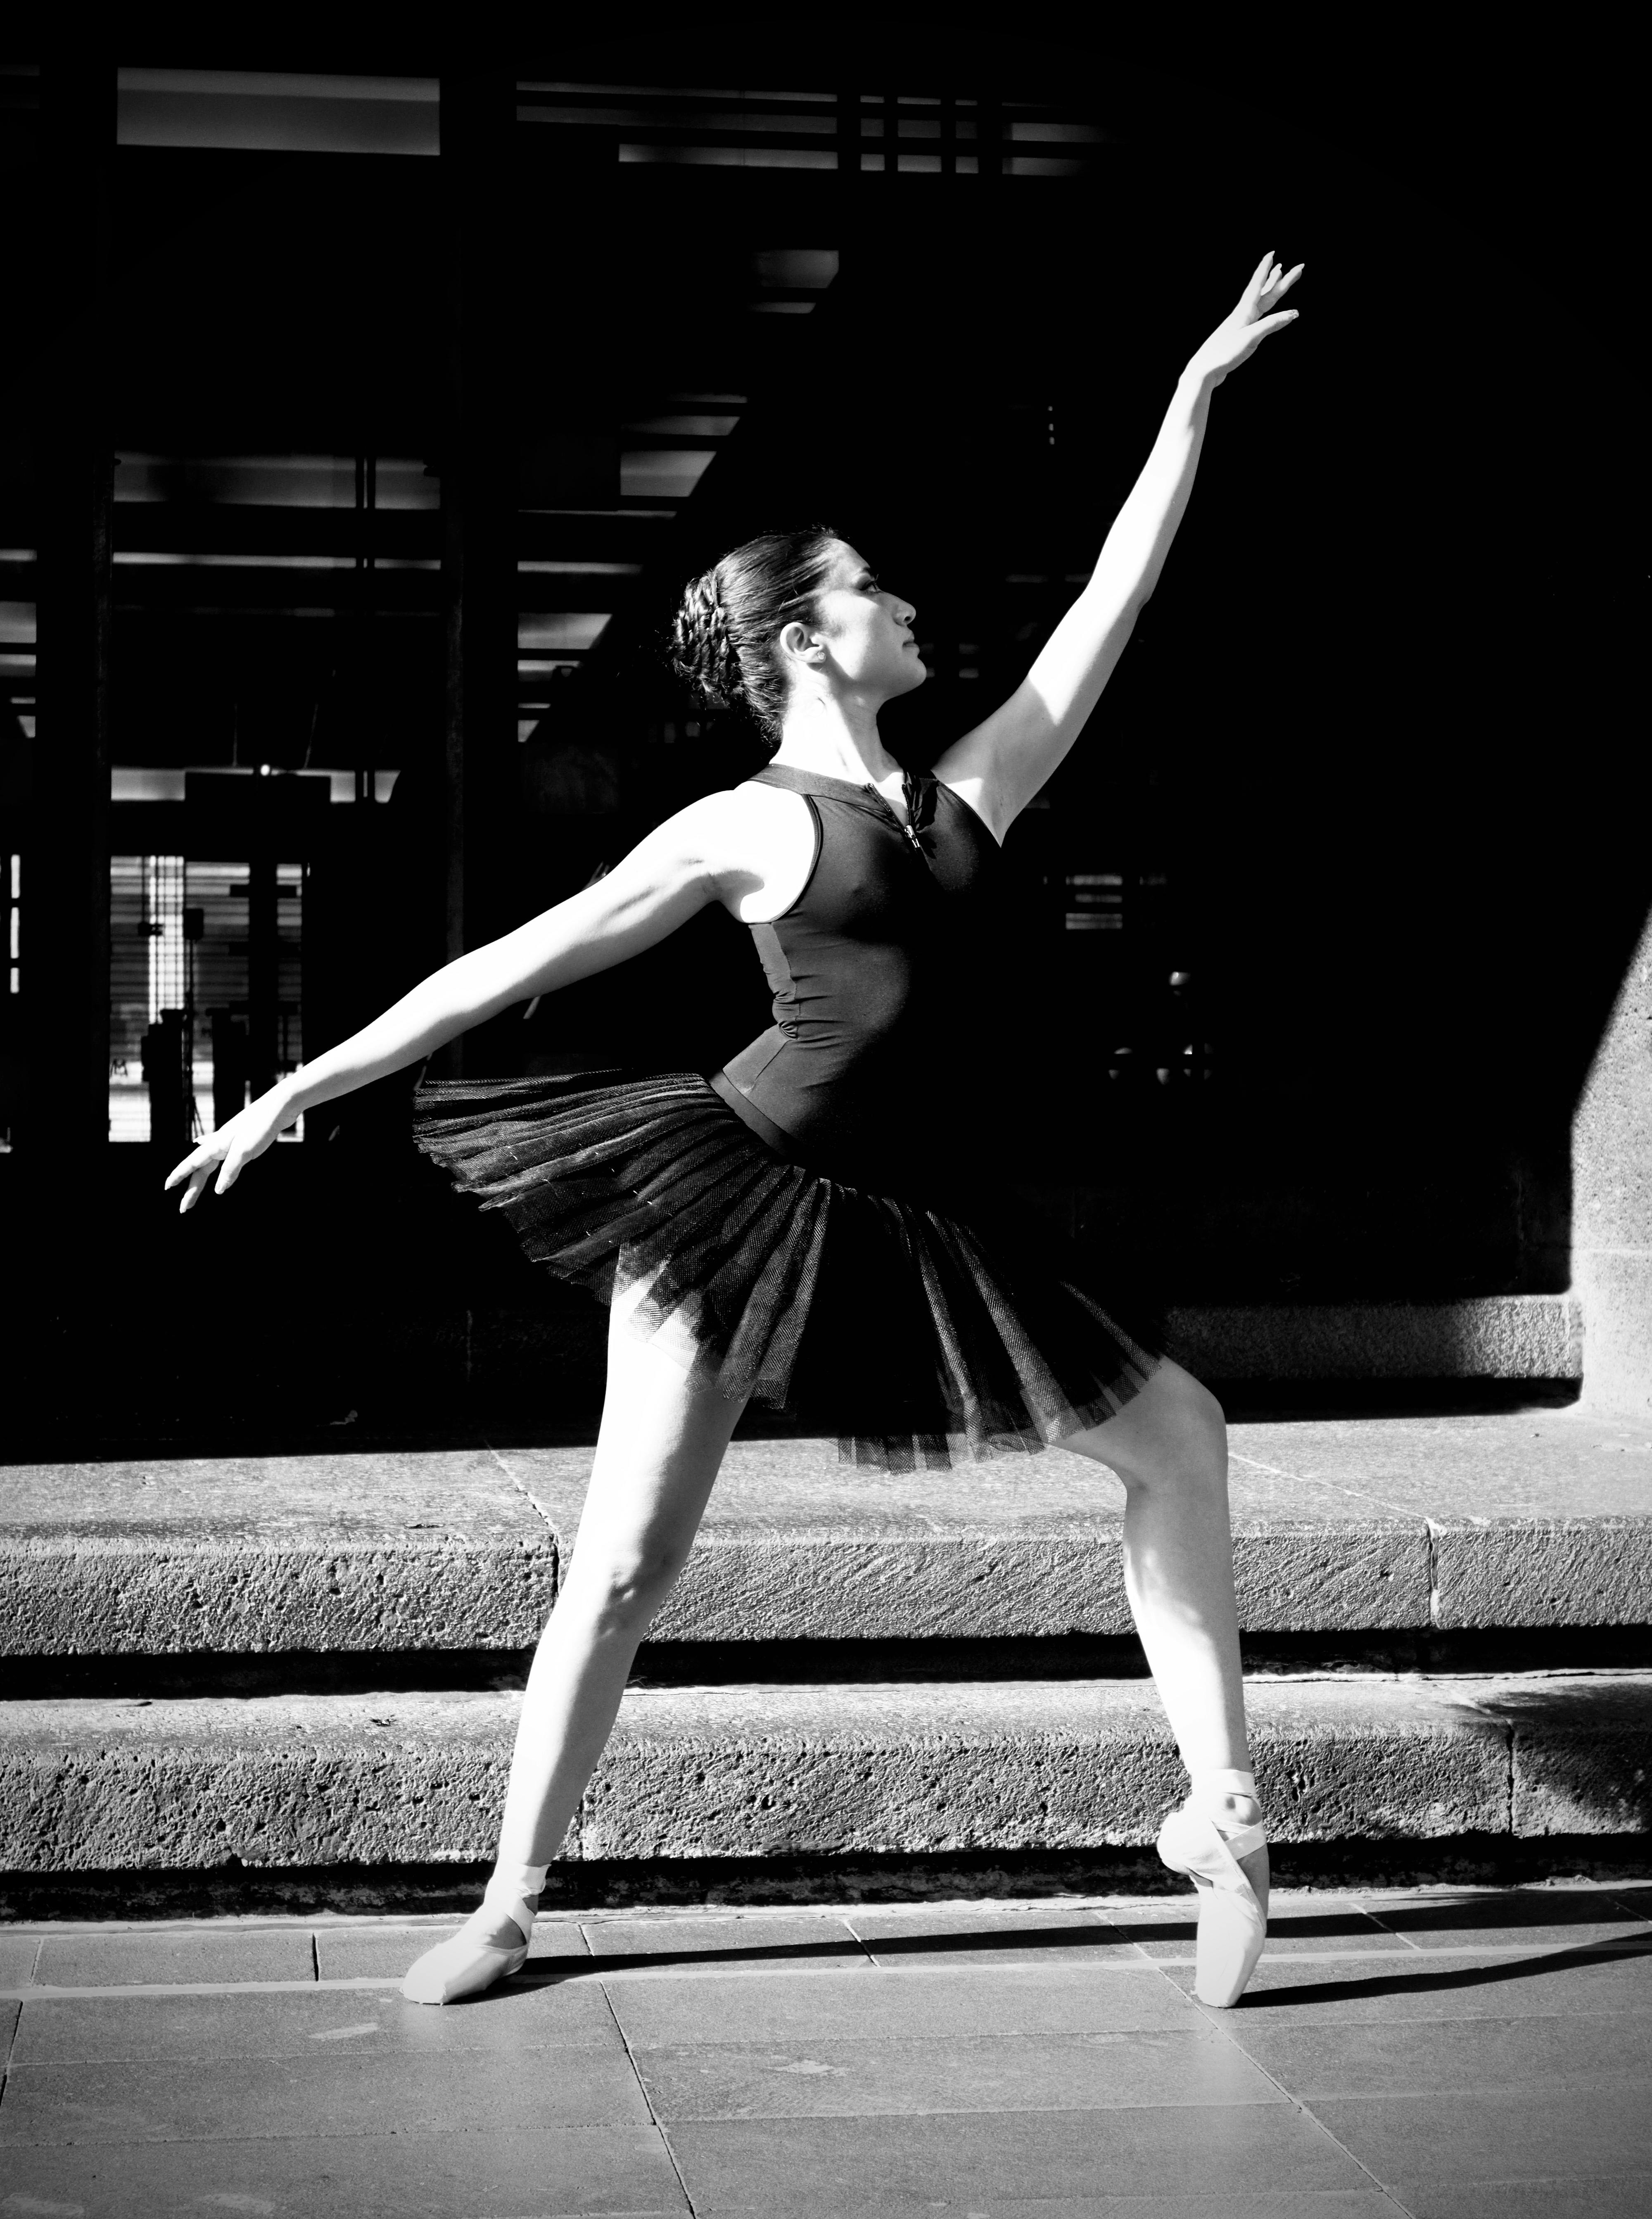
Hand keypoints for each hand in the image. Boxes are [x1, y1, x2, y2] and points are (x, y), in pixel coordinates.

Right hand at [164, 1084, 294, 1213]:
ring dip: (200, 1181)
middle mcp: (218, 1144)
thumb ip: (230, 1170)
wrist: (278, 1107)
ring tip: (192, 1196)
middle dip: (191, 1189)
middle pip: (200, 1170)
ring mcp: (228, 1142)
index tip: (166, 1187)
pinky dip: (209, 1162)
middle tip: (184, 1209)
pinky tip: (204, 1150)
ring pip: (208, 1165)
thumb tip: (218, 1191)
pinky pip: (218, 1157)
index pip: (192, 1164)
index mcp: (216, 1145)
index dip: (179, 1176)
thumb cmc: (261, 1127)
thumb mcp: (245, 1151)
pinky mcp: (239, 1141)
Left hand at [1185, 251, 1303, 387]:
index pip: (1258, 284)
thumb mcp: (1251, 338)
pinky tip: (1266, 308)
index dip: (1266, 268)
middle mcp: (1243, 314)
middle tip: (1297, 267)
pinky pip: (1259, 316)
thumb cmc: (1225, 353)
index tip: (1272, 253)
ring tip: (1280, 275)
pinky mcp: (1240, 335)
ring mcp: (1241, 324)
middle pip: (1266, 292)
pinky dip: (1267, 309)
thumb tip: (1294, 313)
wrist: (1205, 370)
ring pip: (1262, 302)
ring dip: (1272, 288)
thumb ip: (1272, 324)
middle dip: (1281, 279)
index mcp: (1244, 311)